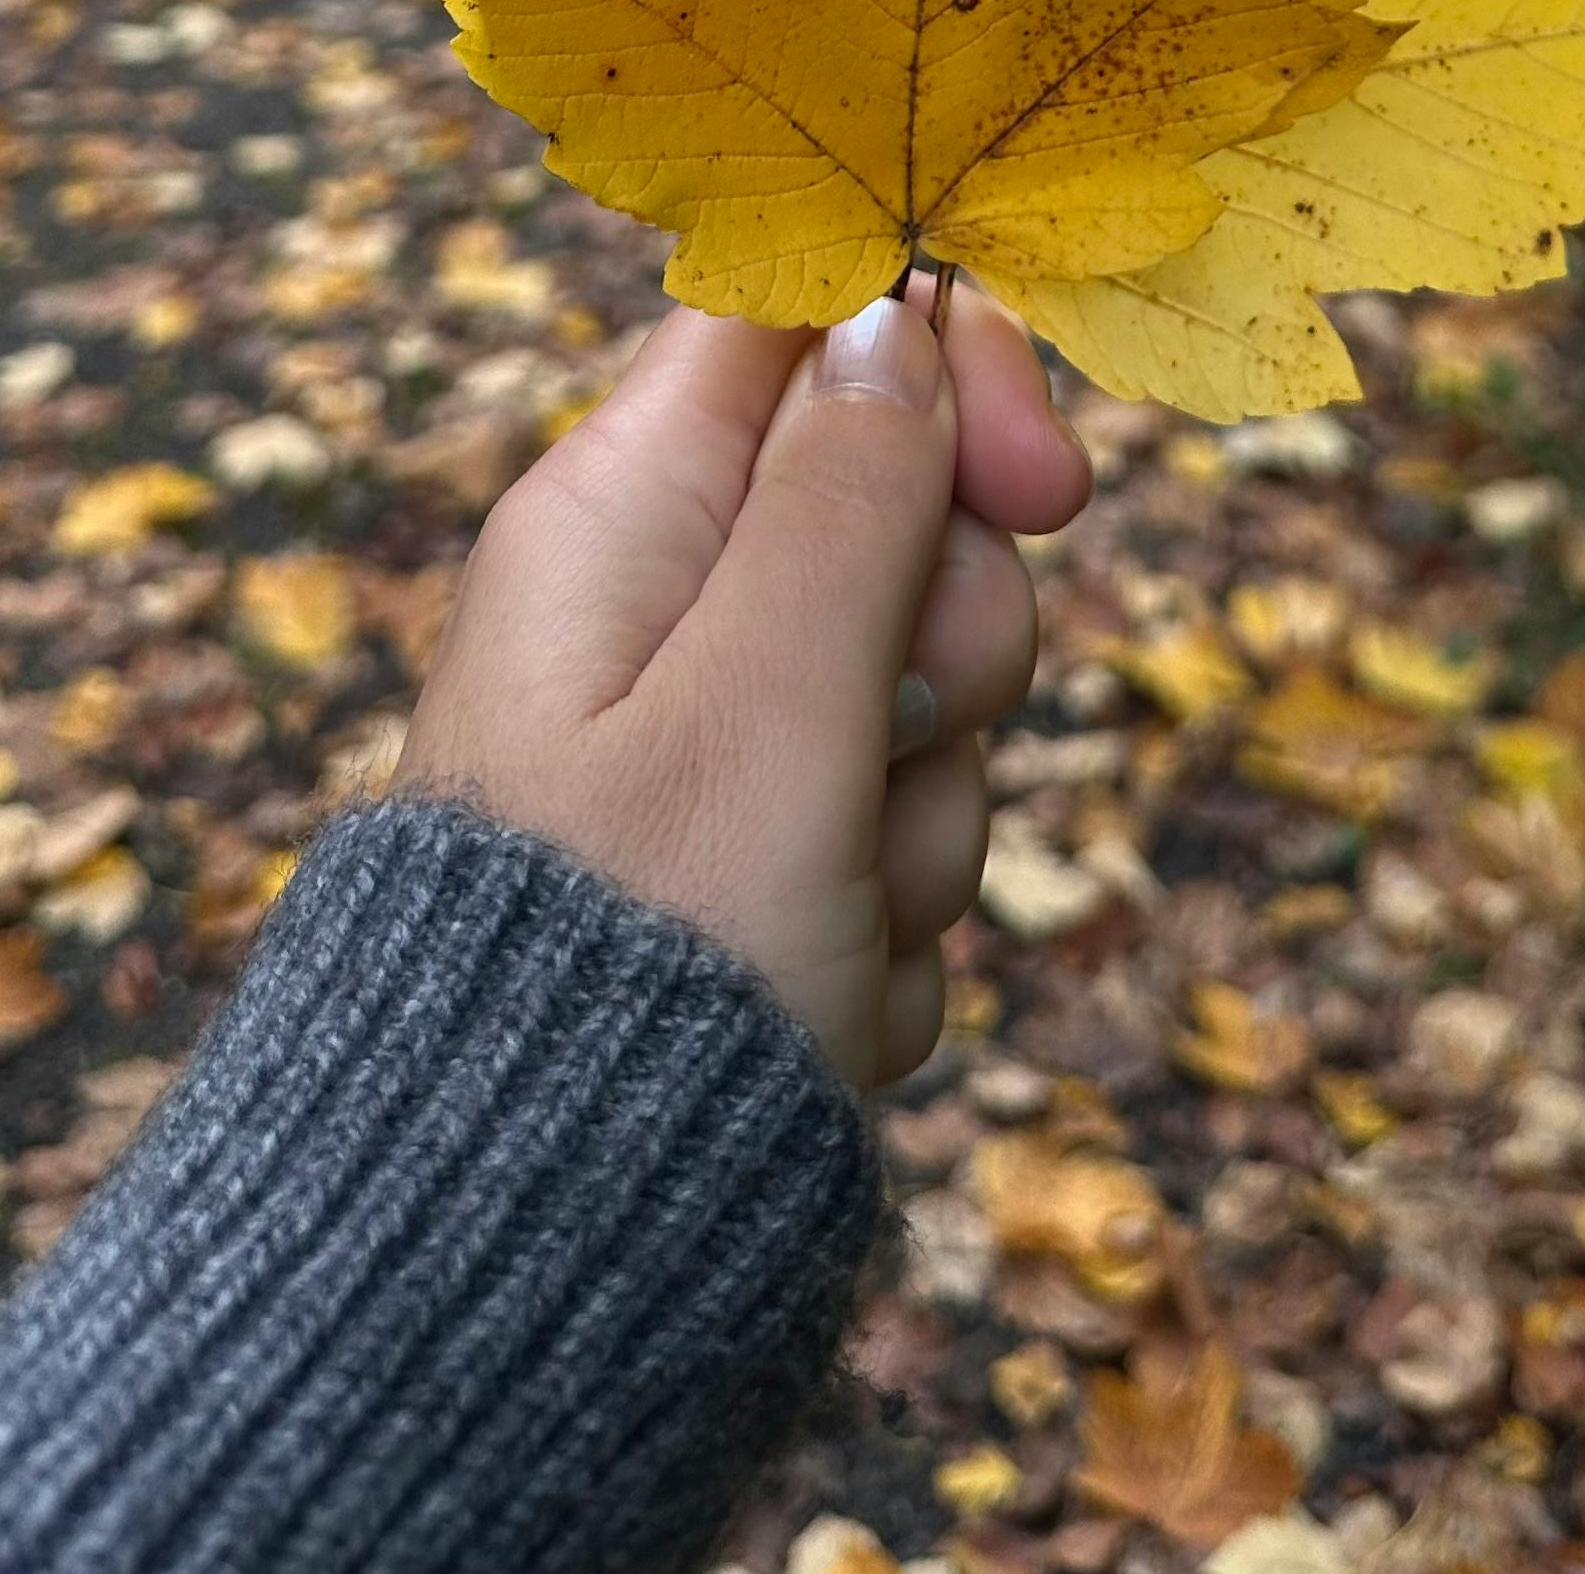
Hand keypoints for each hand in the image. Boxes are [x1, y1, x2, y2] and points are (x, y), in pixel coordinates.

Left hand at [392, 281, 1090, 1084]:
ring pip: (922, 694)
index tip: (1048, 478)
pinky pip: (897, 834)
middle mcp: (652, 613)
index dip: (945, 366)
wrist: (536, 1271)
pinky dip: (888, 917)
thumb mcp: (764, 706)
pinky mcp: (750, 880)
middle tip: (888, 740)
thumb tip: (890, 315)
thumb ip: (847, 501)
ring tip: (829, 908)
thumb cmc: (630, 969)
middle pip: (898, 516)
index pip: (805, 327)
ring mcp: (704, 753)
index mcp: (617, 517)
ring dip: (924, 807)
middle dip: (950, 639)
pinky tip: (821, 991)